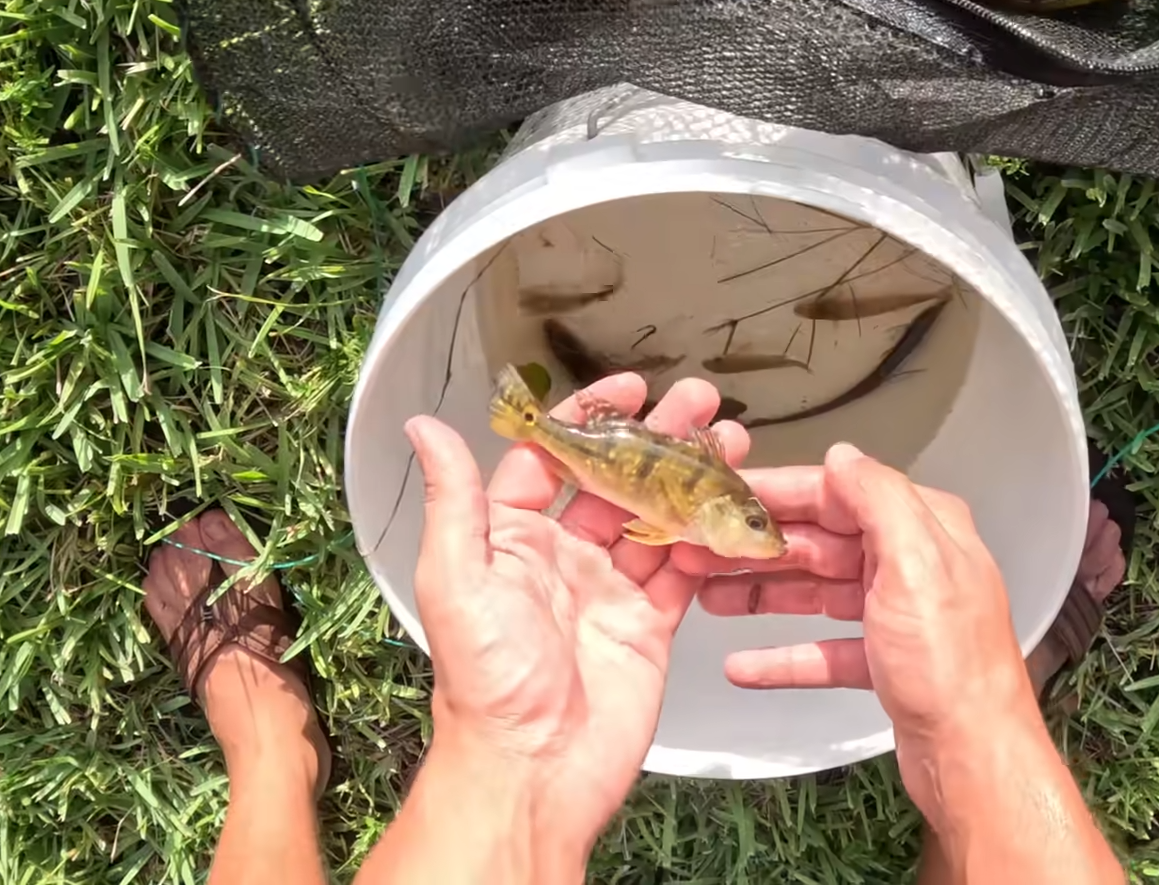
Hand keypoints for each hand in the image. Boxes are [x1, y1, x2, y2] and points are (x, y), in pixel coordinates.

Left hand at [402, 373, 744, 854]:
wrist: (532, 770)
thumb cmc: (484, 681)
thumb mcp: (456, 577)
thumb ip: (453, 498)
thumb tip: (424, 426)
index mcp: (511, 537)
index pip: (552, 457)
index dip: (591, 418)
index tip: (628, 388)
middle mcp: (562, 557)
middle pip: (617, 479)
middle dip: (660, 437)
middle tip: (701, 401)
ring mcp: (608, 590)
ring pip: (658, 517)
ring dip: (694, 479)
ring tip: (733, 444)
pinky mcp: (647, 626)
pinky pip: (683, 573)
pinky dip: (710, 543)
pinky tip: (734, 510)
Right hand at [670, 443, 1033, 815]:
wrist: (973, 756)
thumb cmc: (951, 662)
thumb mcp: (915, 563)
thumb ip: (879, 499)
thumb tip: (842, 455)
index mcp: (923, 529)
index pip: (837, 493)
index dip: (775, 494)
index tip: (723, 496)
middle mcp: (911, 565)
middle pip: (819, 543)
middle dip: (756, 546)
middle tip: (697, 549)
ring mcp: (897, 615)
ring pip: (816, 593)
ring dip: (760, 593)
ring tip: (704, 597)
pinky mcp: (885, 663)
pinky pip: (822, 649)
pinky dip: (784, 655)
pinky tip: (742, 665)